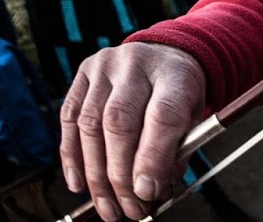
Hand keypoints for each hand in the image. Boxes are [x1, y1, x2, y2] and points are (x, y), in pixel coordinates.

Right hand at [60, 41, 206, 221]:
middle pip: (120, 121)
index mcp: (174, 73)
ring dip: (95, 175)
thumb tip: (150, 192)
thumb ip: (175, 153)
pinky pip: (69, 119)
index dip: (152, 159)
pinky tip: (80, 184)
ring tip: (108, 206)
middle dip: (120, 175)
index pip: (162, 114)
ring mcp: (106, 65)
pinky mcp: (83, 73)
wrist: (165, 55)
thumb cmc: (179, 92)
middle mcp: (137, 63)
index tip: (148, 193)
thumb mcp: (193, 117)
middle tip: (128, 209)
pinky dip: (72, 157)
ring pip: (90, 124)